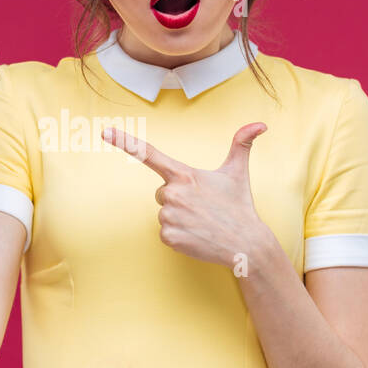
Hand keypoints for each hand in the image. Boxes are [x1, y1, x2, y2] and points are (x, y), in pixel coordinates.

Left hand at [102, 123, 270, 266]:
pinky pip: (165, 233)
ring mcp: (169, 217)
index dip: (126, 142)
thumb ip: (242, 144)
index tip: (106, 132)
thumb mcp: (238, 172)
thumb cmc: (239, 206)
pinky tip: (197, 235)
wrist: (245, 243)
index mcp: (185, 175)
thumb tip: (261, 124)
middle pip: (162, 193)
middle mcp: (173, 193)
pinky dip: (179, 236)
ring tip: (201, 222)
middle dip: (178, 199)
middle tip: (202, 207)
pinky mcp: (168, 237)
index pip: (149, 154)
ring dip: (179, 217)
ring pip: (164, 213)